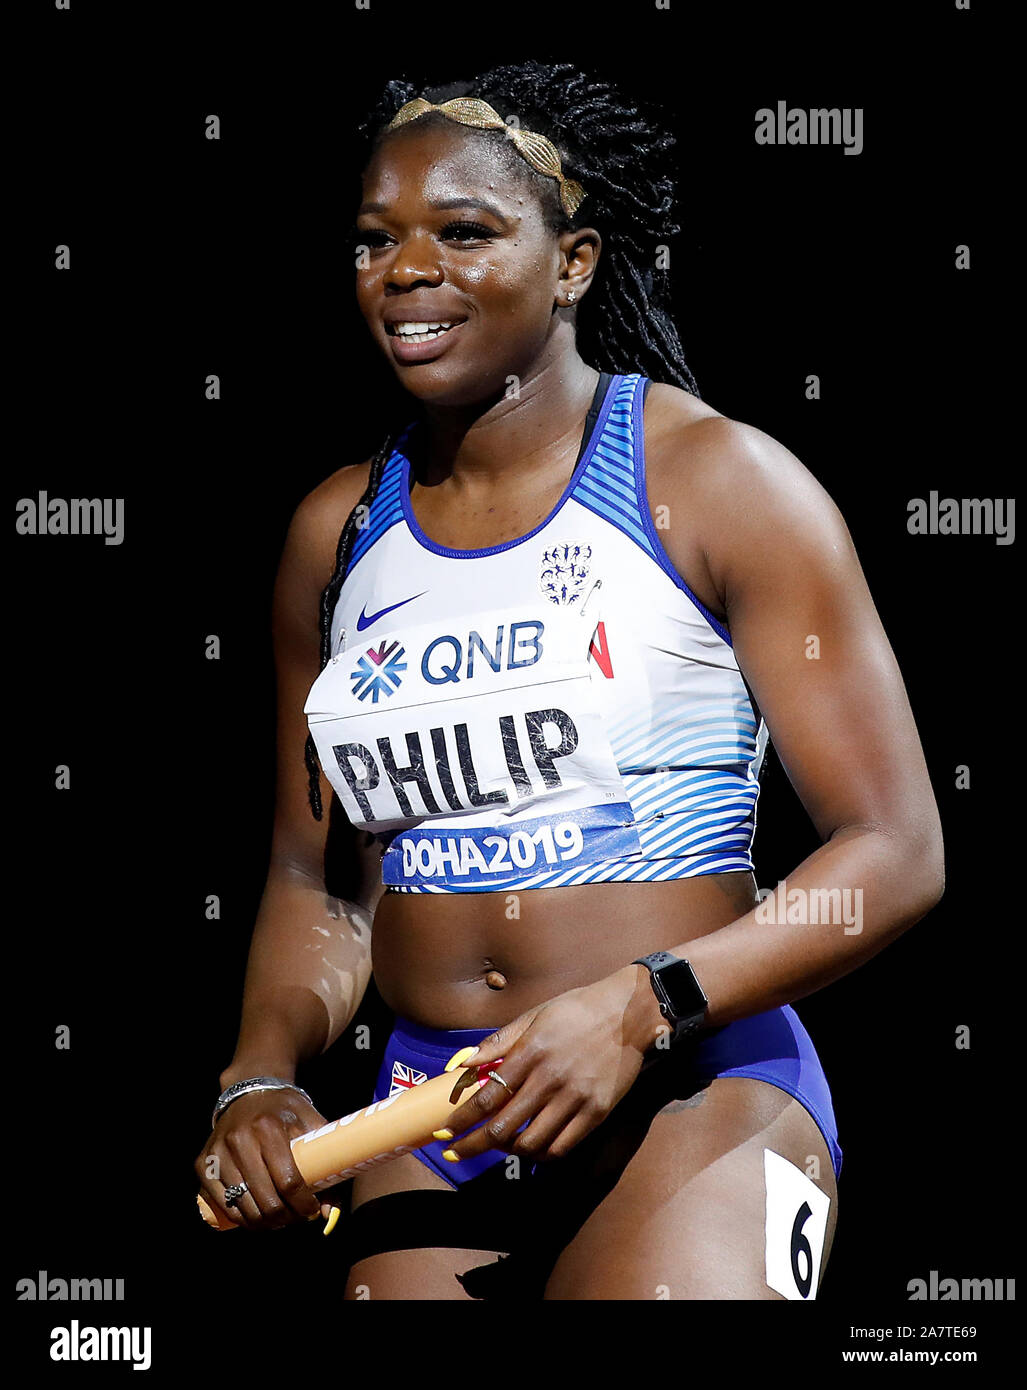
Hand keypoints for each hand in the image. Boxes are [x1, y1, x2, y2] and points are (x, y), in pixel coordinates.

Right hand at [194, 1088, 334, 1230]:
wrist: (250, 1092)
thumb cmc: (285, 1111)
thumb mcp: (311, 1124)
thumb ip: (326, 1162)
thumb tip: (328, 1211)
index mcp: (269, 1127)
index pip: (288, 1180)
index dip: (302, 1204)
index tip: (312, 1210)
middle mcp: (240, 1139)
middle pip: (266, 1200)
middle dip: (286, 1217)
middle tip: (296, 1217)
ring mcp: (218, 1152)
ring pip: (244, 1207)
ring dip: (264, 1222)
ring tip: (279, 1218)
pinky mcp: (203, 1163)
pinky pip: (222, 1204)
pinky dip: (241, 1217)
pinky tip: (256, 1215)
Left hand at [440, 966, 649, 1166]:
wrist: (629, 1013)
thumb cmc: (577, 1010)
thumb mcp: (535, 1015)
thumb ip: (499, 1041)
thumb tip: (464, 1062)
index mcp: (531, 1052)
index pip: (486, 1097)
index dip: (460, 1121)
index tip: (444, 1133)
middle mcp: (551, 1079)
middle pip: (502, 1127)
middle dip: (472, 1145)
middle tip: (455, 1152)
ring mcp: (575, 1098)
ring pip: (531, 1143)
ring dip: (507, 1150)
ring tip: (497, 1145)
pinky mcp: (597, 1112)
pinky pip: (562, 1146)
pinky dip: (541, 1154)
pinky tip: (531, 1147)